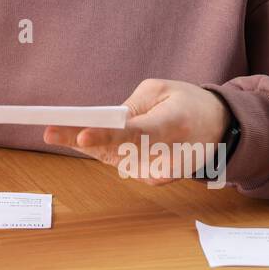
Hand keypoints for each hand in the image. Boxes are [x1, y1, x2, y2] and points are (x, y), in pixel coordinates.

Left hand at [42, 78, 231, 185]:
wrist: (220, 128)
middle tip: (48, 132)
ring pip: (114, 159)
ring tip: (55, 133)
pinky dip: (102, 151)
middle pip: (118, 150)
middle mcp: (168, 154)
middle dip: (81, 140)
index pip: (135, 133)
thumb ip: (131, 107)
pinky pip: (121, 163)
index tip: (81, 136)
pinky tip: (84, 141)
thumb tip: (104, 124)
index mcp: (174, 123)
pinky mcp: (155, 179)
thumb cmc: (187, 102)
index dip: (107, 137)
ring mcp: (162, 172)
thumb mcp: (161, 90)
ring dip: (85, 146)